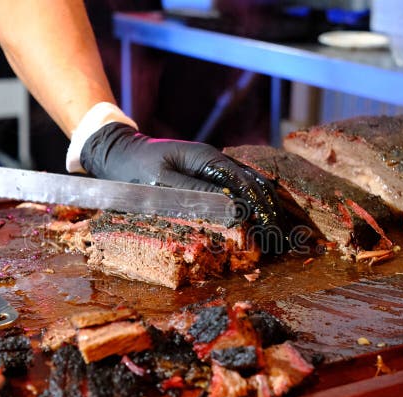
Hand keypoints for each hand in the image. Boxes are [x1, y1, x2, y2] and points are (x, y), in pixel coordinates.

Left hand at [80, 122, 284, 230]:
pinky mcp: (208, 173)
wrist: (120, 152)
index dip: (261, 208)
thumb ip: (195, 193)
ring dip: (266, 207)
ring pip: (251, 184)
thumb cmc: (134, 170)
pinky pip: (238, 186)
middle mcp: (215, 159)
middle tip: (282, 238)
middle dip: (271, 210)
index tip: (271, 230)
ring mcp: (213, 165)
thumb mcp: (160, 183)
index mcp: (207, 158)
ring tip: (280, 232)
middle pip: (254, 183)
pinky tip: (262, 220)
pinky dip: (253, 202)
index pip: (245, 183)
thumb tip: (231, 209)